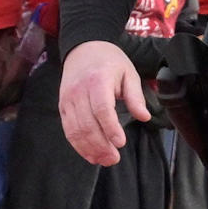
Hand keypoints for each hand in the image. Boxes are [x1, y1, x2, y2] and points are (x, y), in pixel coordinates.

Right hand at [57, 39, 149, 165]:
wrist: (83, 48)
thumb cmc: (110, 62)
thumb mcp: (129, 73)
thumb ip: (136, 96)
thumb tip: (144, 117)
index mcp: (97, 80)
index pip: (102, 108)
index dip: (110, 128)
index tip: (121, 143)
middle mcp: (79, 91)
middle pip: (87, 123)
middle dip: (100, 145)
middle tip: (114, 159)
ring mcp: (68, 99)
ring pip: (75, 130)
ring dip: (89, 149)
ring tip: (104, 160)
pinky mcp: (63, 106)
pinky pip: (68, 129)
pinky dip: (78, 145)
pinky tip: (90, 155)